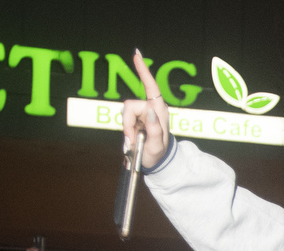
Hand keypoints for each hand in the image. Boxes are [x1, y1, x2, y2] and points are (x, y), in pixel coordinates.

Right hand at [121, 51, 172, 168]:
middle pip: (129, 106)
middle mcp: (150, 108)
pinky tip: (133, 138)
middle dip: (127, 123)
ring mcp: (141, 113)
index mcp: (159, 111)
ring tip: (135, 141)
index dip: (143, 71)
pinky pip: (124, 119)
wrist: (155, 161)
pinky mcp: (134, 118)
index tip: (136, 55)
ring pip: (124, 113)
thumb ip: (154, 130)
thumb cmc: (158, 154)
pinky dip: (125, 130)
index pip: (151, 87)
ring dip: (126, 128)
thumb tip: (150, 112)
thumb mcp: (157, 146)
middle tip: (132, 140)